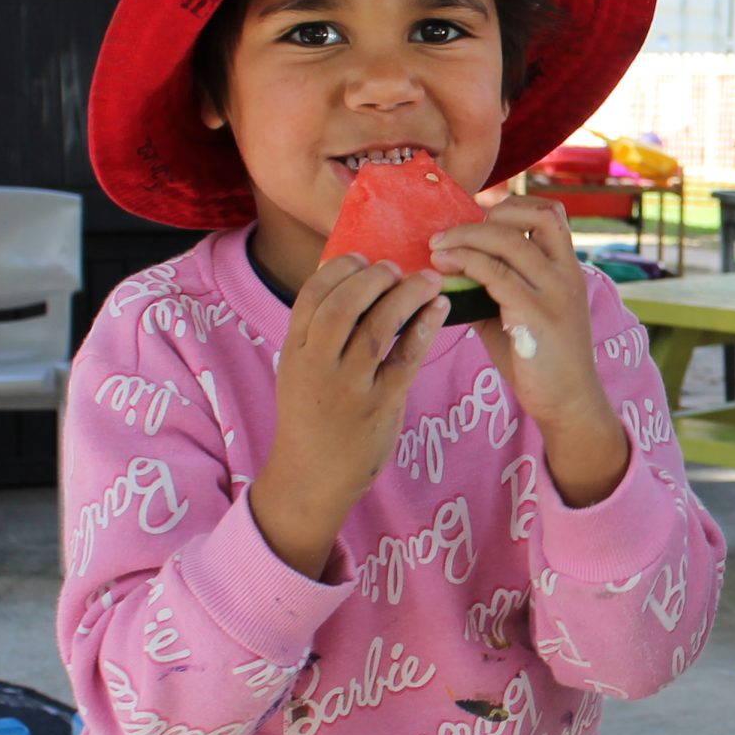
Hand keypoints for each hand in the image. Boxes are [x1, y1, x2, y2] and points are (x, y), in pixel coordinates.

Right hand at [251, 255, 448, 574]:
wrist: (311, 478)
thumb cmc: (313, 416)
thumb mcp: (300, 370)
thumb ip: (320, 334)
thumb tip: (354, 283)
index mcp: (295, 351)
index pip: (312, 295)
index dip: (340, 268)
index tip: (363, 256)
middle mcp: (317, 366)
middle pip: (343, 306)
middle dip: (373, 278)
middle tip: (396, 267)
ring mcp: (349, 387)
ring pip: (378, 328)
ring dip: (406, 296)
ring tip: (428, 280)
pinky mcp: (380, 406)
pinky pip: (407, 359)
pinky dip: (425, 328)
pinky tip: (439, 309)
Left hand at [431, 188, 628, 504]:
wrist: (567, 402)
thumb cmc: (540, 360)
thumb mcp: (520, 314)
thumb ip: (495, 288)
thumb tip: (450, 269)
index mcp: (568, 269)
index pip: (551, 214)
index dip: (514, 207)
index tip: (479, 221)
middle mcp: (567, 274)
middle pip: (533, 217)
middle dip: (486, 217)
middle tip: (449, 234)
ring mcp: (555, 293)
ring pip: (508, 242)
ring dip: (465, 238)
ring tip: (436, 248)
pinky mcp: (536, 315)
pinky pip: (496, 274)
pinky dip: (465, 263)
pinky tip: (444, 268)